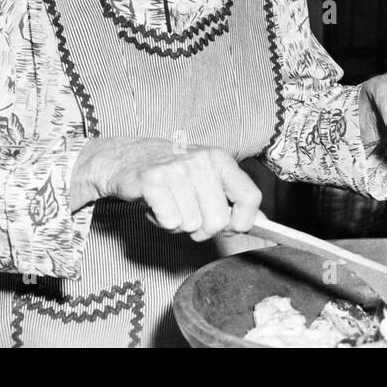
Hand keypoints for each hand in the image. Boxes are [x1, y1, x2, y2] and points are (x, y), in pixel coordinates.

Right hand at [70, 137, 261, 241]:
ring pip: (192, 225)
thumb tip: (262, 224)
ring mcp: (176, 169)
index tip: (231, 227)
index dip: (243, 222)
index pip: (251, 197)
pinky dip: (162, 222)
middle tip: (189, 215)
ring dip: (178, 225)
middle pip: (219, 221)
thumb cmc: (172, 173)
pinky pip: (170, 221)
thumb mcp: (208, 177)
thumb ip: (234, 199)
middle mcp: (202, 160)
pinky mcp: (151, 181)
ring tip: (169, 205)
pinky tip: (156, 206)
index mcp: (221, 159)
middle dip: (203, 229)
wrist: (125, 158)